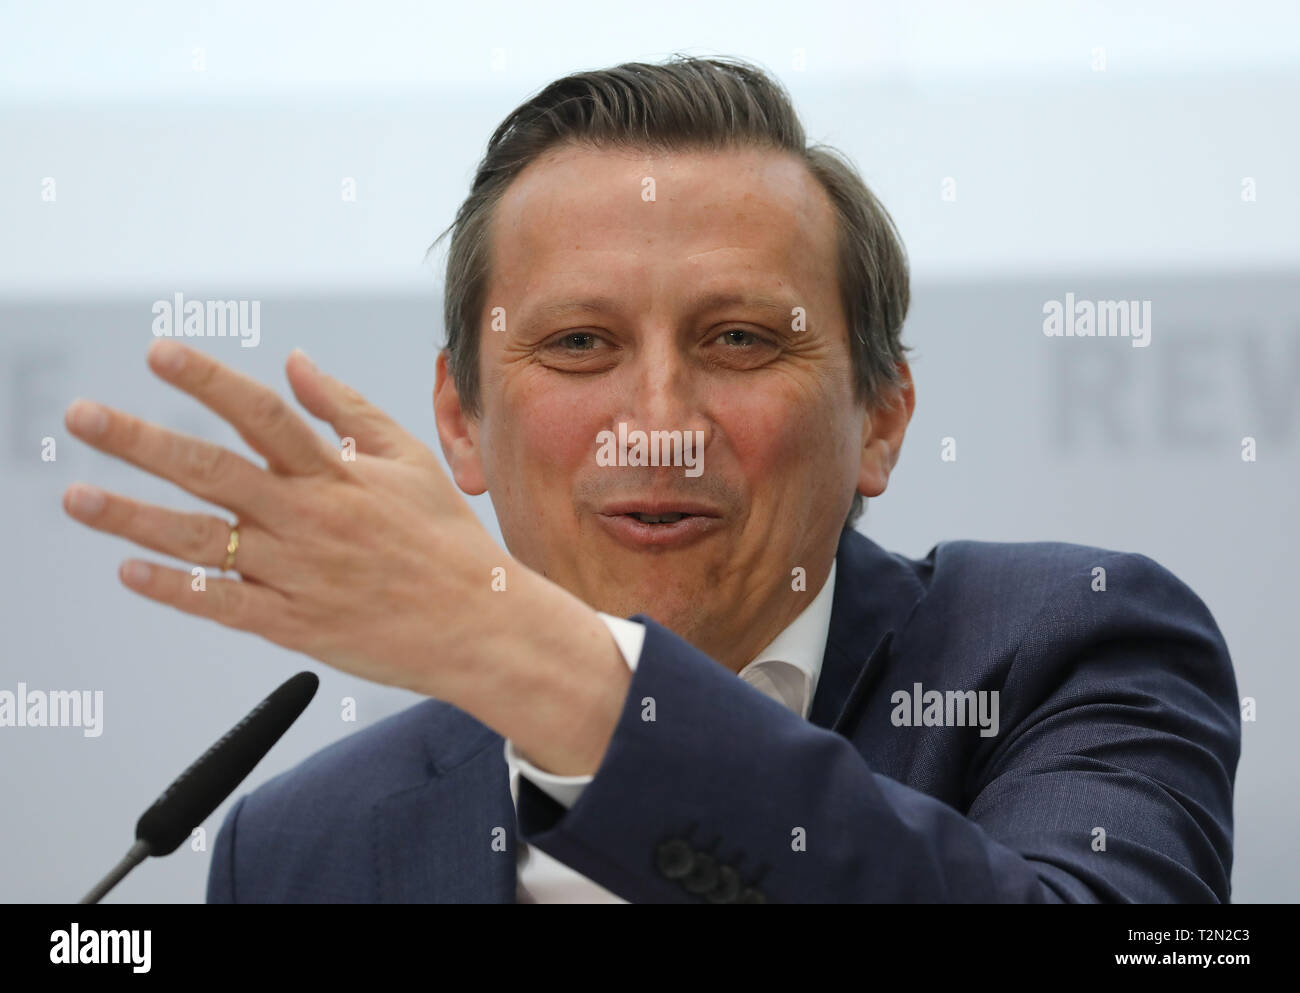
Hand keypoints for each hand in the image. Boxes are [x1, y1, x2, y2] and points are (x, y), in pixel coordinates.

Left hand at [61, 340, 512, 700]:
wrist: (480, 624)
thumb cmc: (447, 541)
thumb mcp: (410, 459)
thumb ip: (347, 409)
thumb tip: (293, 362)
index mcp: (338, 474)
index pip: (262, 414)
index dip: (208, 380)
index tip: (160, 353)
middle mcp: (309, 519)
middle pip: (211, 471)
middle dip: (140, 441)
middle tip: (84, 417)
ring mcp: (298, 574)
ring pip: (201, 541)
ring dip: (133, 517)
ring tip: (77, 497)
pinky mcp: (293, 624)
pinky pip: (221, 604)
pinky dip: (173, 589)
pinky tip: (130, 571)